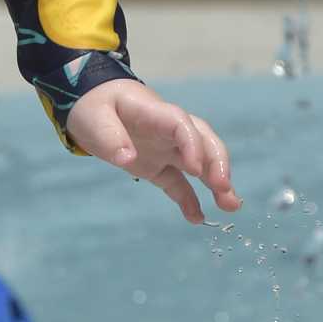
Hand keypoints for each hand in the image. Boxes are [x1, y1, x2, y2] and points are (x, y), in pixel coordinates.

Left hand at [64, 80, 240, 224]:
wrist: (91, 102)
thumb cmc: (94, 106)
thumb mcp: (94, 118)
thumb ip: (110, 137)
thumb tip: (127, 159)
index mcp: (155, 113)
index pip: (182, 125)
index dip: (193, 145)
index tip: (194, 170)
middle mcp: (168, 131)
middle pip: (204, 142)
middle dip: (217, 164)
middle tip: (224, 188)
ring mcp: (167, 148)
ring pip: (200, 164)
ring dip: (216, 183)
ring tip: (231, 206)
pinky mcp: (159, 165)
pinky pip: (179, 183)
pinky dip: (189, 199)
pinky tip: (197, 219)